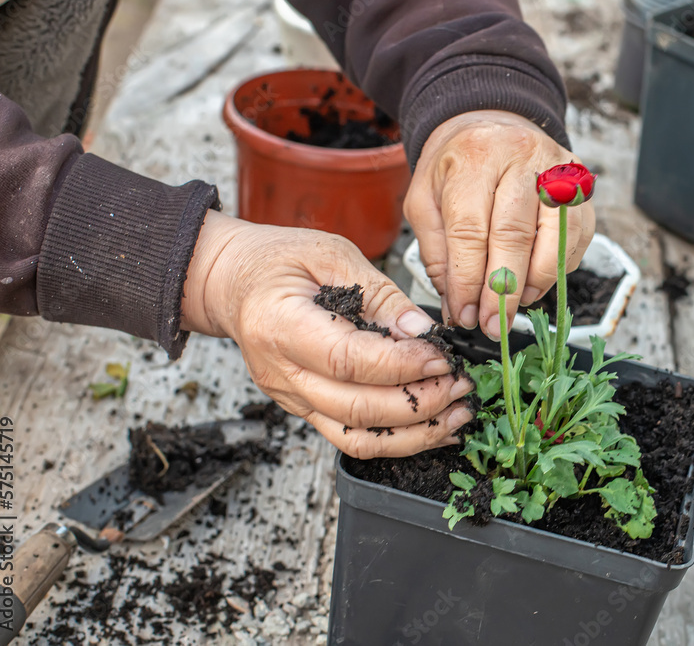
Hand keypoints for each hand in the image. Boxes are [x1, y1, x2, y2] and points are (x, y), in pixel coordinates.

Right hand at [181, 211, 474, 457]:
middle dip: (420, 404)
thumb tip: (422, 331)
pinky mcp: (306, 410)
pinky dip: (398, 440)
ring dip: (416, 433)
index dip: (401, 365)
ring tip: (458, 414)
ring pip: (358, 437)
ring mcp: (292, 399)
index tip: (442, 358)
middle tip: (461, 385)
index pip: (348, 360)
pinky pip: (354, 437)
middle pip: (357, 409)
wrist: (232, 282)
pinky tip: (434, 426)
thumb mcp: (330, 254)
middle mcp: (283, 373)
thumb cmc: (277, 261)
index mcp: (279, 326)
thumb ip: (379, 294)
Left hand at [405, 110, 594, 339]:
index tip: (464, 315)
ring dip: (535, 284)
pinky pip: (578, 238)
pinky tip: (535, 285)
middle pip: (515, 236)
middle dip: (503, 291)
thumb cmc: (456, 165)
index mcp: (475, 158)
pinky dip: (558, 269)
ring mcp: (558, 170)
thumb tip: (456, 304)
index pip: (471, 230)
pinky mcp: (581, 187)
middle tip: (493, 325)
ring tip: (514, 308)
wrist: (491, 121)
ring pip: (555, 238)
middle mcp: (521, 158)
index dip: (468, 280)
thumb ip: (437, 251)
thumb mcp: (425, 199)